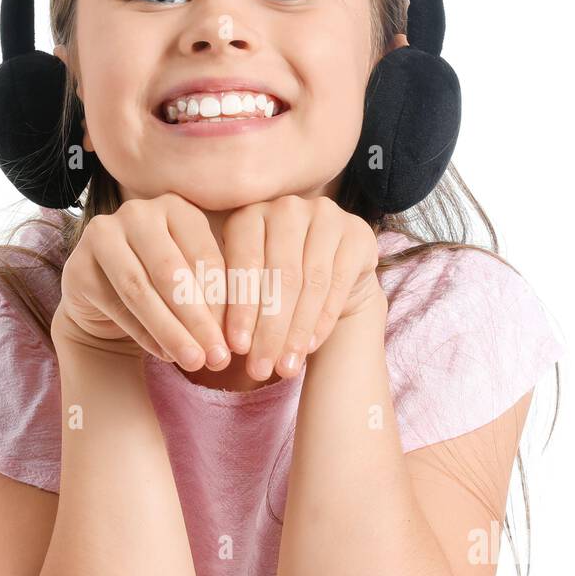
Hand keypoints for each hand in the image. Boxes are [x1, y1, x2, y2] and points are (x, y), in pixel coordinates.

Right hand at [51, 192, 233, 370]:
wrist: (108, 302)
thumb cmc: (165, 289)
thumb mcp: (196, 285)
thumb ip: (215, 299)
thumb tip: (235, 339)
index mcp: (176, 207)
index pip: (205, 256)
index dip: (225, 301)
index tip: (239, 340)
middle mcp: (138, 213)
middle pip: (172, 272)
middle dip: (198, 320)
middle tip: (219, 358)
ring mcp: (102, 235)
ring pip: (140, 290)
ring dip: (171, 331)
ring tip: (195, 362)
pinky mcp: (77, 266)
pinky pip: (116, 306)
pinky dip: (144, 335)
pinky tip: (167, 356)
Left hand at [220, 195, 383, 380]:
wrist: (330, 275)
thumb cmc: (275, 285)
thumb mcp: (248, 287)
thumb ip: (232, 305)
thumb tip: (217, 345)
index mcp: (249, 213)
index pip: (245, 263)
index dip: (240, 308)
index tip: (236, 348)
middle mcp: (287, 207)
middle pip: (280, 275)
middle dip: (269, 329)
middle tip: (260, 368)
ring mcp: (326, 216)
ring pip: (310, 282)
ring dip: (296, 331)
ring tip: (285, 367)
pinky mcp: (357, 233)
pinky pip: (338, 283)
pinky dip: (321, 320)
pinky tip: (308, 347)